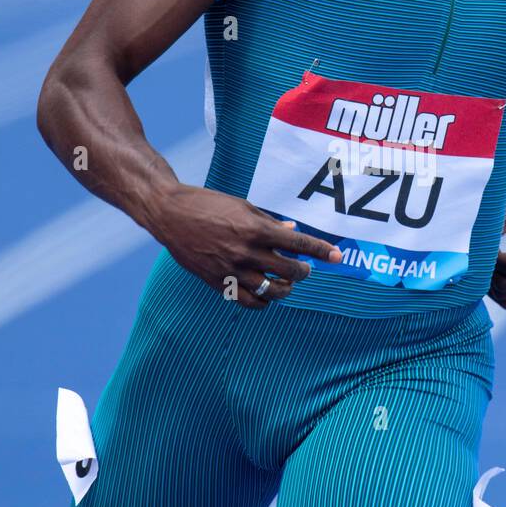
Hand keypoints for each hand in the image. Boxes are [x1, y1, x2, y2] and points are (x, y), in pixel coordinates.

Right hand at [153, 183, 341, 307]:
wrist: (169, 214)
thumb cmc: (207, 204)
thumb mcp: (243, 207)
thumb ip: (269, 223)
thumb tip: (293, 234)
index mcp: (255, 229)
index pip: (299, 244)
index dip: (321, 251)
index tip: (336, 256)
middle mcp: (246, 252)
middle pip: (290, 271)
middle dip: (304, 271)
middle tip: (305, 268)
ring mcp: (231, 269)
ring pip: (271, 292)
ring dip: (285, 289)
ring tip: (286, 282)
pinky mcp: (217, 282)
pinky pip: (248, 302)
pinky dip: (262, 302)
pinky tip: (266, 295)